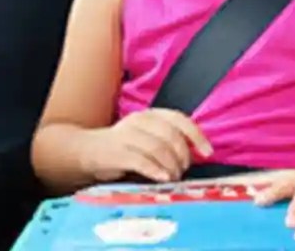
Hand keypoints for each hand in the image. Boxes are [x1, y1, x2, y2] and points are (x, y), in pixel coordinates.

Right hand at [78, 109, 211, 182]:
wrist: (86, 151)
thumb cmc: (123, 147)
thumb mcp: (147, 138)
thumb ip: (168, 141)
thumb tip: (196, 154)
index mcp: (151, 115)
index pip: (180, 120)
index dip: (196, 136)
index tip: (207, 152)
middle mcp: (140, 120)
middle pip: (171, 136)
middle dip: (182, 156)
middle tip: (183, 171)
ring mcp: (127, 135)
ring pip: (158, 148)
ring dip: (171, 166)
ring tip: (173, 177)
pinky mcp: (116, 152)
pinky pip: (141, 160)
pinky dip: (155, 170)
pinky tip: (162, 178)